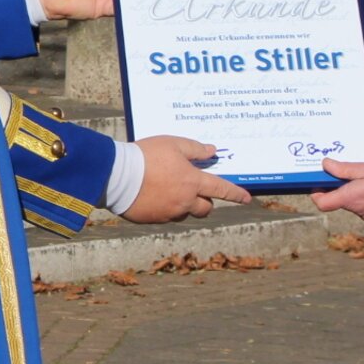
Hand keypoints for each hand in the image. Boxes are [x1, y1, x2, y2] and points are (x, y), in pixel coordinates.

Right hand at [124, 136, 251, 221]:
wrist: (117, 175)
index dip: (236, 194)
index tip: (247, 198)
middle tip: (195, 191)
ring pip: (185, 213)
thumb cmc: (145, 155)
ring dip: (184, 205)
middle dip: (205, 202)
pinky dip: (165, 208)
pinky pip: (166, 216)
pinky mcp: (154, 220)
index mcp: (193, 181)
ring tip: (167, 190)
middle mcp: (185, 201)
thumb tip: (212, 152)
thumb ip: (194, 149)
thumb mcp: (172, 144)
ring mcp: (169, 213)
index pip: (221, 190)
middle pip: (205, 208)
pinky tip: (153, 195)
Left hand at [309, 158, 363, 220]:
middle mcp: (357, 210)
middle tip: (347, 170)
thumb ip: (344, 169)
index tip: (320, 181)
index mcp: (351, 198)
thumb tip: (325, 165)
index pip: (322, 204)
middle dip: (338, 187)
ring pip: (352, 202)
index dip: (316, 193)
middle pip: (337, 201)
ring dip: (353, 190)